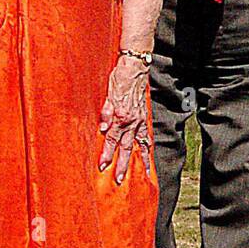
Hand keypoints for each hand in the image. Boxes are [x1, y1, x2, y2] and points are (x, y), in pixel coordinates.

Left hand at [99, 55, 152, 183]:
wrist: (135, 68)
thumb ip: (105, 112)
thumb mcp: (107, 93)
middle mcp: (131, 121)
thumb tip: (102, 128)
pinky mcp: (144, 118)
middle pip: (125, 147)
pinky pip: (145, 137)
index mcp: (120, 116)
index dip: (106, 154)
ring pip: (137, 145)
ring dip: (136, 161)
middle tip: (118, 180)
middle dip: (121, 164)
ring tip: (138, 176)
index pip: (111, 140)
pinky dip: (146, 149)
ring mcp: (139, 121)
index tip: (103, 167)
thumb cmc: (118, 78)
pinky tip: (146, 157)